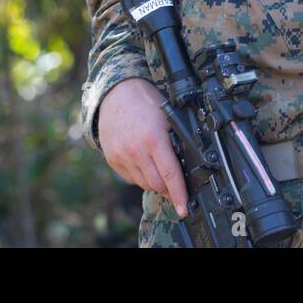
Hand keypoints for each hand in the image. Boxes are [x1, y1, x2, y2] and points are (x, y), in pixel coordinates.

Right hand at [97, 78, 188, 217]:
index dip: (179, 194)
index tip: (184, 208)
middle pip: (157, 184)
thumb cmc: (146, 102)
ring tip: (159, 166)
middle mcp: (136, 151)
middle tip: (176, 182)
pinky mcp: (112, 159)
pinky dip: (141, 175)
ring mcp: (122, 156)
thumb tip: (189, 163)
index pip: (170, 175)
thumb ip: (177, 140)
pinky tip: (144, 161)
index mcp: (154, 140)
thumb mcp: (169, 117)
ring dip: (155, 181)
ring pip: (144, 184)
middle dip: (169, 187)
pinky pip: (131, 178)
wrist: (117, 93)